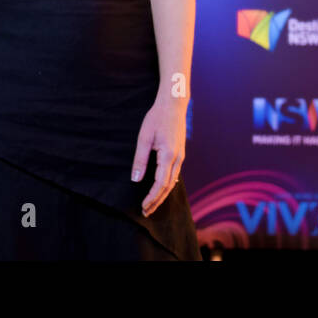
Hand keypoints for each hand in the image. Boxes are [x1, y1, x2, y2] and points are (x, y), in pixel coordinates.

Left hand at [132, 93, 186, 216]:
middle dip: (157, 201)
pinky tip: (161, 188)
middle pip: (168, 187)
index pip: (160, 184)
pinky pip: (175, 174)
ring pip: (173, 182)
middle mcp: (178, 159)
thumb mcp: (144, 137)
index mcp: (169, 155)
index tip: (143, 207)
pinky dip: (167, 185)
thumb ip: (140, 159)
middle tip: (146, 212)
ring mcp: (181, 156)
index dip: (152, 198)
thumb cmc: (157, 117)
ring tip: (151, 204)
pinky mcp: (180, 153)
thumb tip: (136, 179)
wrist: (174, 104)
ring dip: (162, 195)